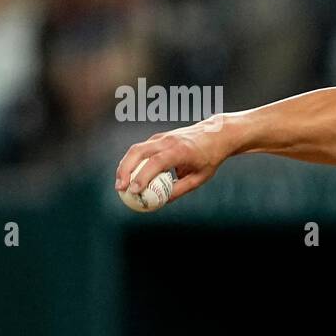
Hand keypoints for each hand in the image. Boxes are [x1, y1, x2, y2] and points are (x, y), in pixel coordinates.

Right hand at [115, 116, 230, 202]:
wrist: (215, 134)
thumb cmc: (209, 158)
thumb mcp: (199, 177)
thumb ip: (180, 189)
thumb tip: (162, 201)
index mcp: (180, 150)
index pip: (156, 162)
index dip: (142, 176)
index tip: (134, 191)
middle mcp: (167, 141)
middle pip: (138, 152)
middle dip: (125, 170)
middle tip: (120, 188)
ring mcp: (161, 137)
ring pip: (136, 149)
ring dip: (124, 165)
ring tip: (120, 184)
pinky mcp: (157, 137)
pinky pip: (141, 149)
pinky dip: (131, 161)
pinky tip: (128, 175)